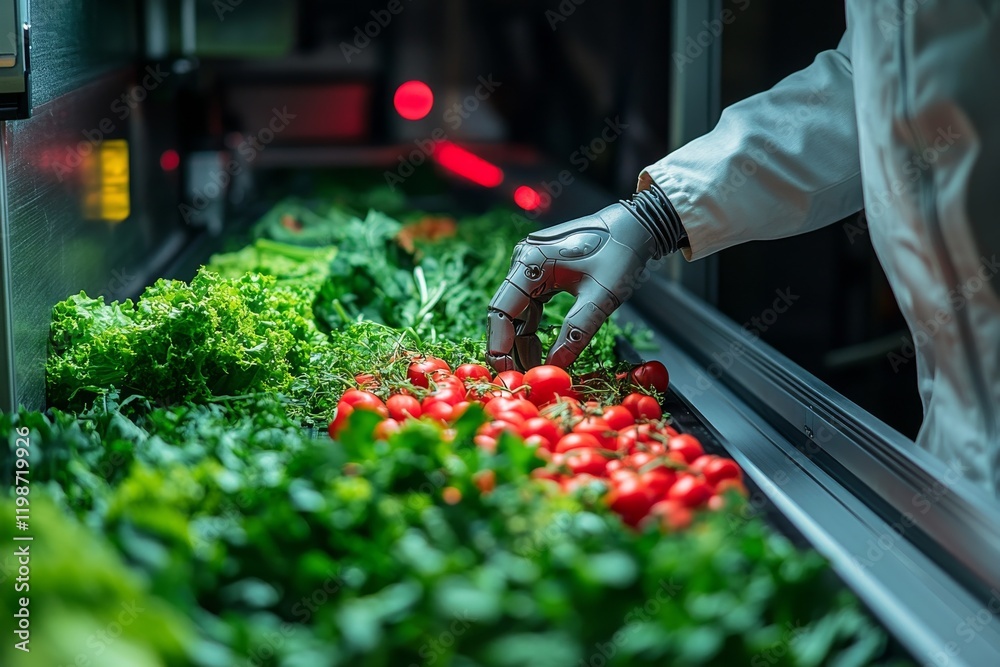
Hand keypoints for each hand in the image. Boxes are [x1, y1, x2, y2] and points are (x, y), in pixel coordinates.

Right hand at [486, 203, 661, 371]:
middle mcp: (523, 261)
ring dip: (522, 342)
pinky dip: (534, 330)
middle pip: (505, 312)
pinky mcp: (541, 272)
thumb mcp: (601, 297)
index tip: (505, 371)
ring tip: (531, 370)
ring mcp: (530, 266)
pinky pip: (530, 306)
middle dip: (510, 347)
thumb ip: (577, 332)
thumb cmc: (620, 254)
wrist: (635, 227)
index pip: (501, 309)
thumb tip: (555, 366)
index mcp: (530, 261)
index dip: (499, 344)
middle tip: (518, 378)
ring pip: (517, 312)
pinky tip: (541, 352)